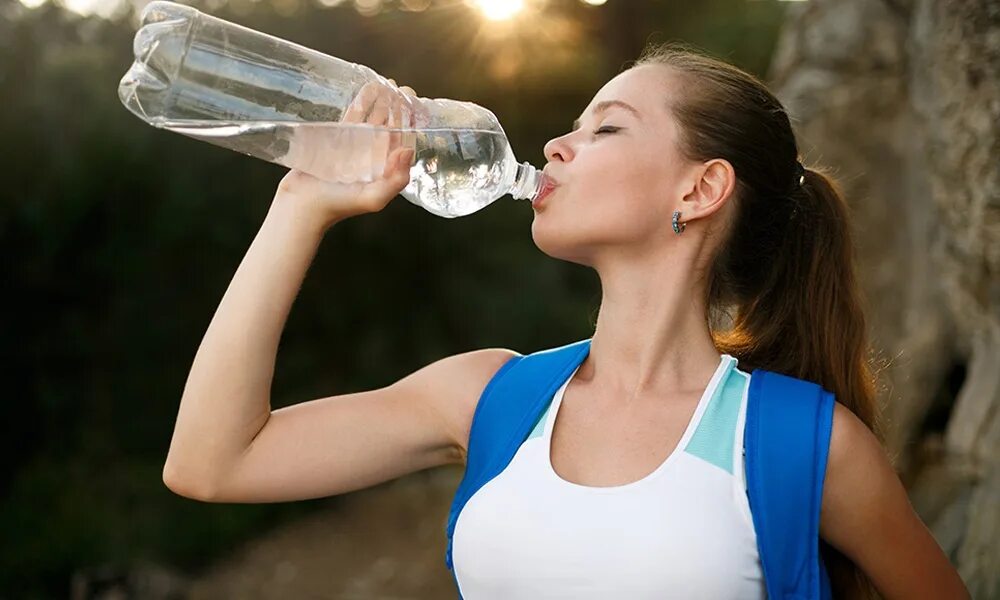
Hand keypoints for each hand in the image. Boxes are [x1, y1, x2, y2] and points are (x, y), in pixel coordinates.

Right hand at [274, 78, 423, 224]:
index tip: (414, 104)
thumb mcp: (373, 199)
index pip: (402, 140)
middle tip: (403, 88)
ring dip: (381, 102)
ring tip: (387, 83)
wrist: (303, 205)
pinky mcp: (336, 139)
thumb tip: (406, 150)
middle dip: (398, 107)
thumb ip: (395, 180)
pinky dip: (361, 102)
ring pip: (372, 118)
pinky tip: (368, 88)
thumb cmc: (338, 206)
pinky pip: (352, 117)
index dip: (410, 122)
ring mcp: (354, 146)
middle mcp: (372, 156)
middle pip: (389, 126)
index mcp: (384, 168)